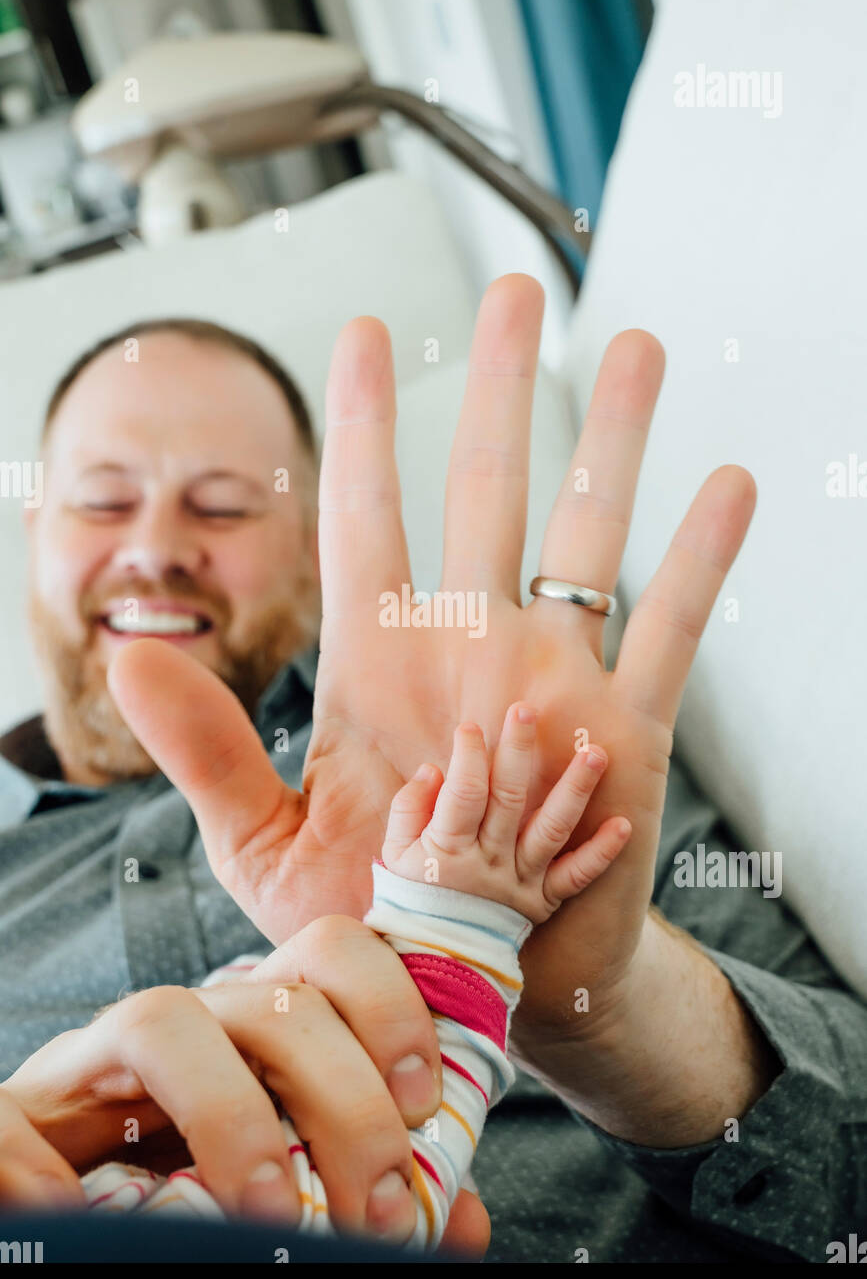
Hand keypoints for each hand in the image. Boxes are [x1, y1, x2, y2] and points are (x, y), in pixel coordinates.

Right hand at [3, 916, 485, 1250]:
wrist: (66, 1207)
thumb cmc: (193, 1196)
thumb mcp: (302, 1192)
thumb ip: (375, 1194)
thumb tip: (463, 1215)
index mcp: (261, 1033)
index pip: (332, 957)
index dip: (392, 1007)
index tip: (428, 1103)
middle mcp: (190, 1027)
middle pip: (273, 998)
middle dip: (343, 1095)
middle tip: (380, 1207)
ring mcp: (98, 1063)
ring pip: (163, 1021)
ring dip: (230, 1119)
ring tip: (269, 1222)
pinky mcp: (20, 1114)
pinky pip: (15, 1120)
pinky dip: (43, 1173)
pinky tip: (80, 1225)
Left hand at [108, 274, 753, 1044]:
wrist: (471, 985)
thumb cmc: (368, 922)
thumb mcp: (262, 843)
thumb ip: (206, 750)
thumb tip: (134, 657)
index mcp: (378, 662)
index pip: (367, 515)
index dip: (363, 423)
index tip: (362, 334)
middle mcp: (469, 646)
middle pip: (486, 490)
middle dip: (501, 389)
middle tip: (518, 293)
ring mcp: (550, 677)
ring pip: (589, 534)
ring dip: (613, 440)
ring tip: (634, 347)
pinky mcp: (621, 731)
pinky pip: (668, 630)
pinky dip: (700, 560)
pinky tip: (727, 484)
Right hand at [383, 706, 630, 923]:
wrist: (440, 963)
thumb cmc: (414, 896)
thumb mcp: (395, 855)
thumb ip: (409, 809)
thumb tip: (433, 768)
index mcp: (447, 851)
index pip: (462, 795)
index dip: (468, 757)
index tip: (472, 726)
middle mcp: (489, 864)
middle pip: (508, 799)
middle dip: (517, 751)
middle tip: (528, 710)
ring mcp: (521, 883)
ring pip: (551, 830)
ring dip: (575, 790)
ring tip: (596, 754)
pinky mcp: (544, 901)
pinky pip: (576, 877)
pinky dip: (601, 853)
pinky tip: (623, 825)